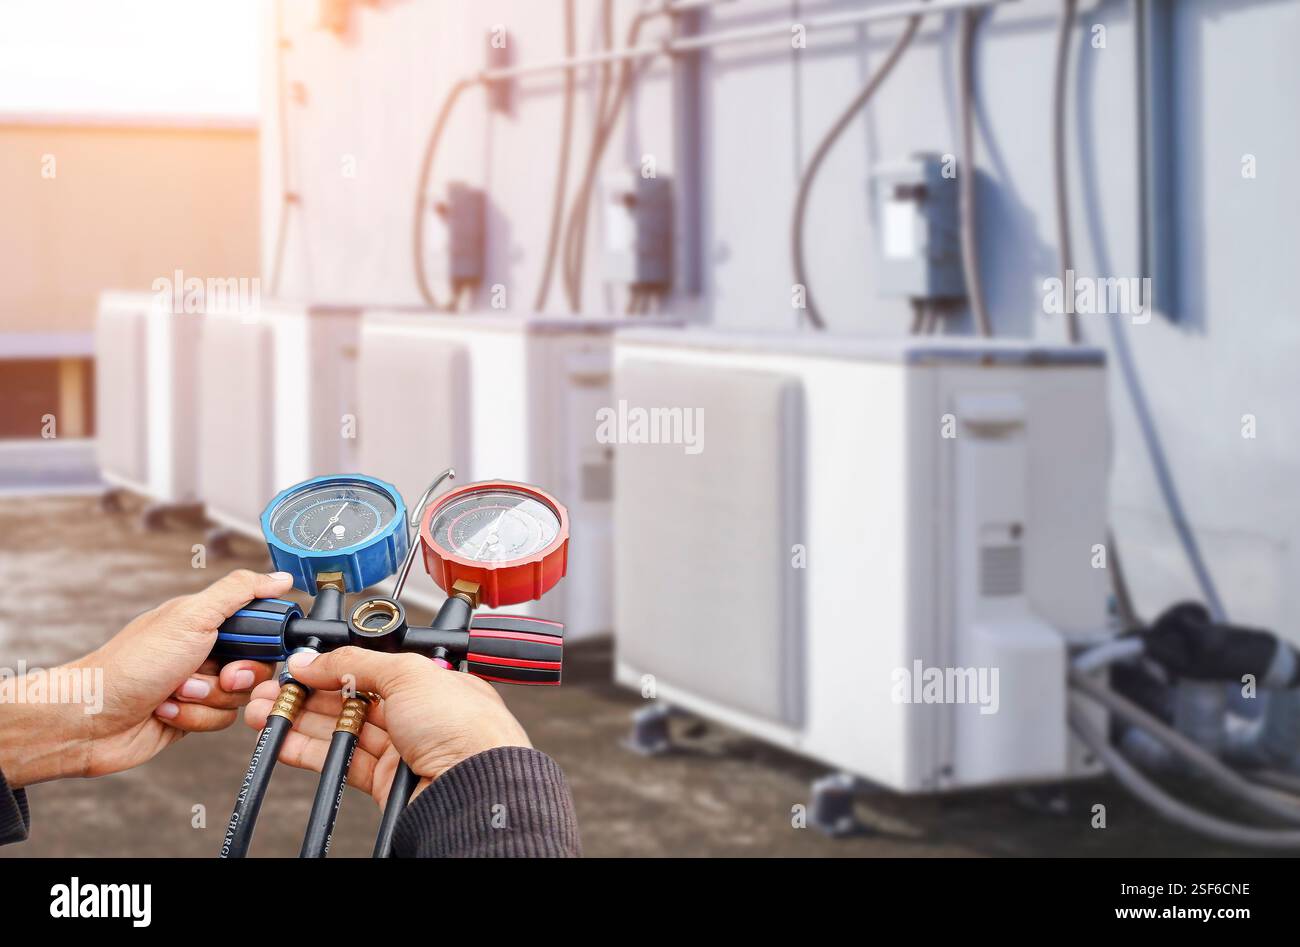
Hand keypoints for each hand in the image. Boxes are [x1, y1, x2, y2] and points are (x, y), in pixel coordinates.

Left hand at [0, 570, 288, 788]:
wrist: (91, 718)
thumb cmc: (132, 664)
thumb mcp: (191, 617)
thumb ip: (240, 593)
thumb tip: (279, 578)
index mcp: (206, 620)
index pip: (261, 625)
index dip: (264, 642)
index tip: (249, 649)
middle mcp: (205, 649)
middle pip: (257, 665)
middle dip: (235, 676)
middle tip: (215, 675)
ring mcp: (198, 683)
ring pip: (240, 696)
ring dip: (208, 698)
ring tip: (175, 692)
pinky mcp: (192, 714)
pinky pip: (221, 720)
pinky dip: (195, 717)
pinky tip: (166, 710)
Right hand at [243, 647, 530, 805]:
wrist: (473, 788)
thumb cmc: (464, 728)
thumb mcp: (408, 674)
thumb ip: (357, 663)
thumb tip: (316, 659)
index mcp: (430, 682)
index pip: (372, 668)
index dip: (334, 666)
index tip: (299, 665)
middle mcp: (417, 714)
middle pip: (351, 699)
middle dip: (308, 693)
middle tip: (272, 688)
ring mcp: (401, 749)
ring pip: (341, 730)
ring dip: (300, 720)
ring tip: (263, 711)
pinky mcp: (385, 781)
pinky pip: (340, 760)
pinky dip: (308, 750)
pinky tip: (283, 739)